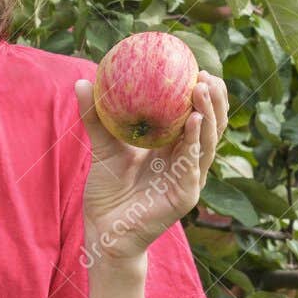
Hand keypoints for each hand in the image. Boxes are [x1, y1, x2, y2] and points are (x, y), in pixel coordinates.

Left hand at [73, 69, 229, 262]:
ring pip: (207, 144)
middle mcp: (186, 163)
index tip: (197, 67)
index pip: (197, 117)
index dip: (203, 94)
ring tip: (202, 90)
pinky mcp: (184, 197)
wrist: (104, 230)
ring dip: (208, 115)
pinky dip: (194, 143)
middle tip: (206, 75)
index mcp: (173, 149)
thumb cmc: (107, 191)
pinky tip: (192, 123)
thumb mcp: (103, 147)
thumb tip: (82, 81)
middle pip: (210, 127)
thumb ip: (96, 118)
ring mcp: (188, 180)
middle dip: (215, 99)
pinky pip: (192, 166)